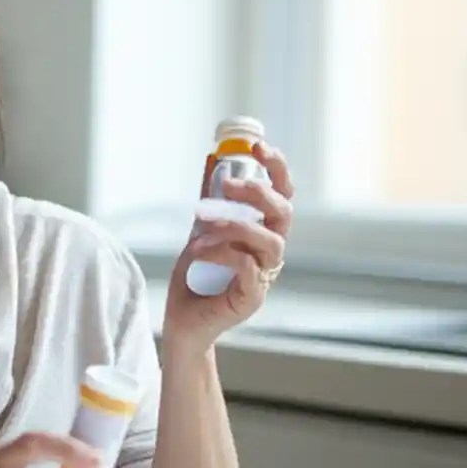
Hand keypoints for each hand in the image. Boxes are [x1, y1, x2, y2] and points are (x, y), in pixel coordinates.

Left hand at [164, 143, 294, 351]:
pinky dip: (222, 253)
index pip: (283, 195)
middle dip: (258, 193)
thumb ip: (210, 204)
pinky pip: (248, 268)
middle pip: (284, 214)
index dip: (277, 168)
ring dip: (233, 227)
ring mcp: (265, 276)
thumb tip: (212, 162)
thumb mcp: (200, 231)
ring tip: (201, 228)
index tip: (257, 145)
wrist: (182, 321)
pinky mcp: (252, 298)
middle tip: (225, 186)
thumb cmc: (195, 278)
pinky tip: (197, 252)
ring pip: (270, 241)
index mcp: (262, 232)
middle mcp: (269, 252)